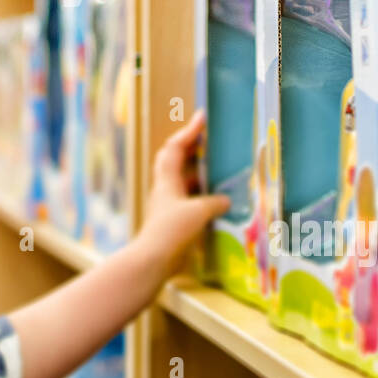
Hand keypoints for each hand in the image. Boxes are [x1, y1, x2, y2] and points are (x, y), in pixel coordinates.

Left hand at [135, 109, 231, 282]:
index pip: (177, 147)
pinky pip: (187, 200)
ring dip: (196, 172)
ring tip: (216, 169)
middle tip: (208, 140)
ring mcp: (167, 205)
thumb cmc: (172, 231)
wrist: (152, 260)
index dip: (190, 131)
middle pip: (174, 159)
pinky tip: (215, 202)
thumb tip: (224, 200)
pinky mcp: (171, 222)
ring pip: (181, 181)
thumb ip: (213, 203)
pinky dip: (200, 195)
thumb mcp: (198, 212)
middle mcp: (165, 189)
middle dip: (190, 147)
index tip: (202, 117)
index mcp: (168, 179)